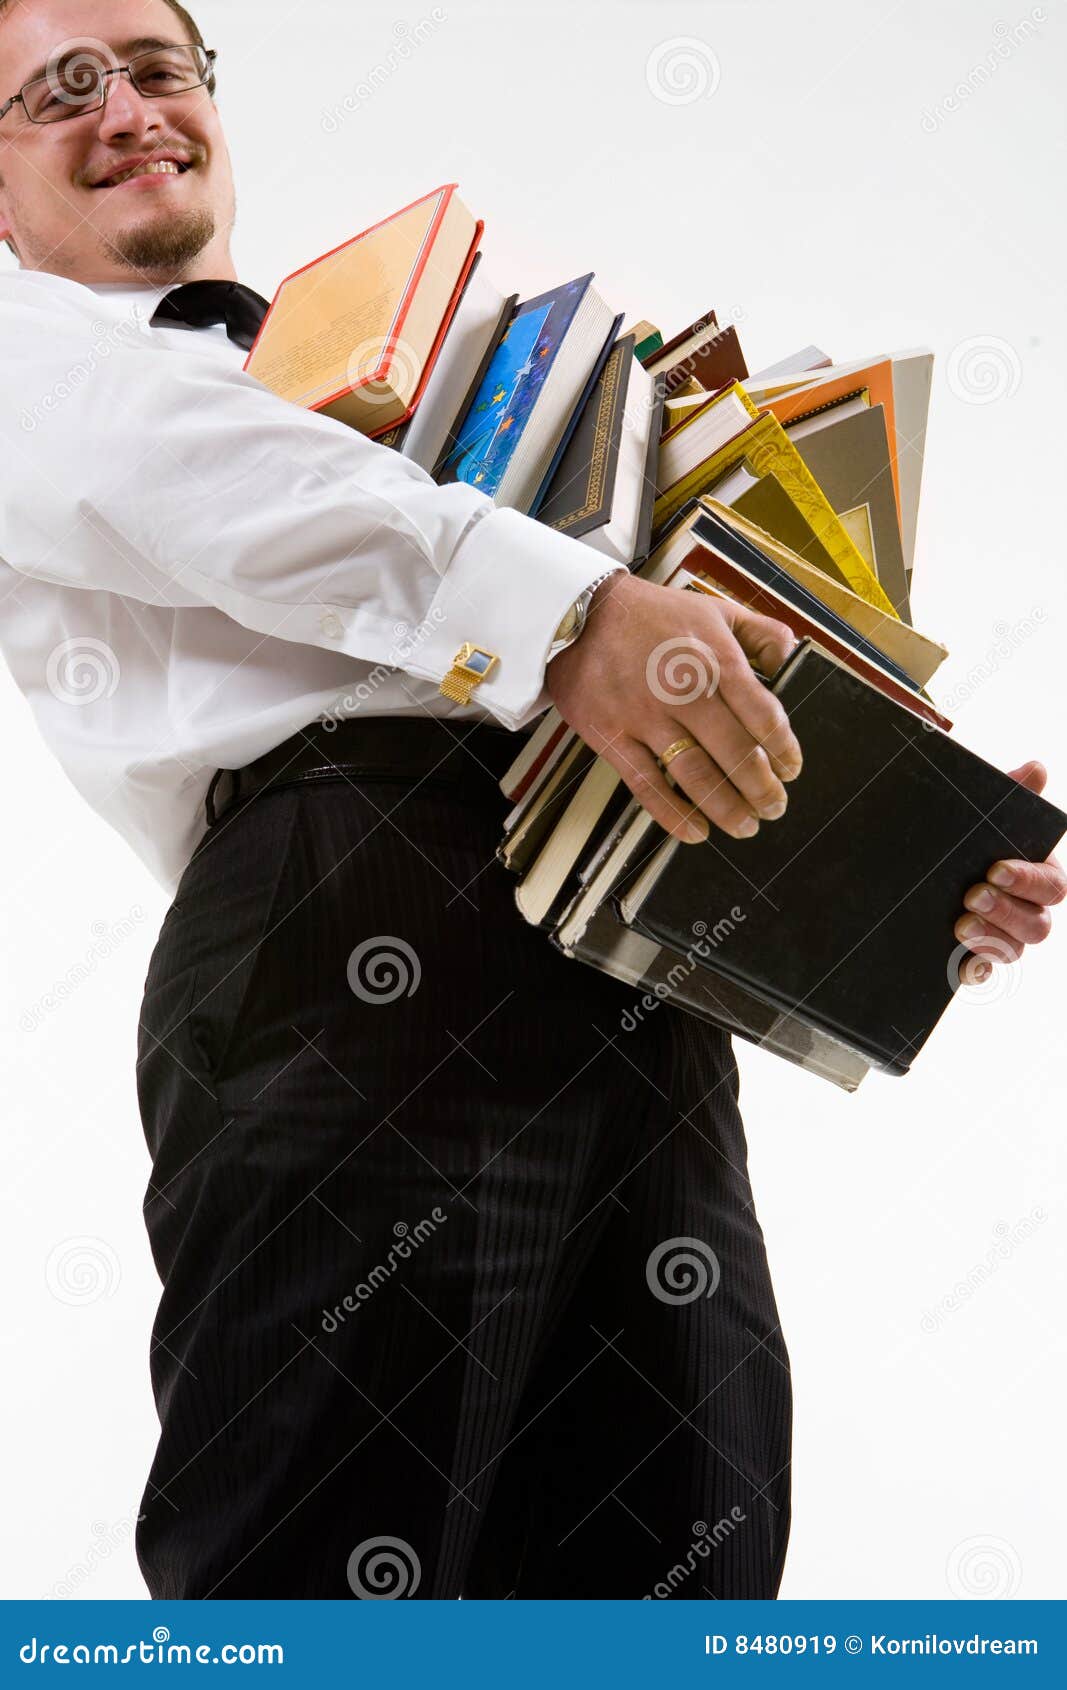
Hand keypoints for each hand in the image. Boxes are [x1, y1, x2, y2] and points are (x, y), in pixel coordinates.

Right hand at [545, 572, 802, 842]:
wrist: (578, 613)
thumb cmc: (650, 614)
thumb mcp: (715, 608)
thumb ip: (760, 631)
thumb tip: (790, 658)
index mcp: (715, 658)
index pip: (764, 716)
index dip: (783, 750)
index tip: (790, 768)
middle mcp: (684, 690)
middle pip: (736, 754)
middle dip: (763, 789)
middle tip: (774, 807)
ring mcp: (646, 717)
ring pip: (697, 776)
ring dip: (728, 809)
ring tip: (746, 826)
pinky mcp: (613, 736)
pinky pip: (647, 786)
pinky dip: (675, 815)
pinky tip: (697, 832)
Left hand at [954, 760, 1065, 980]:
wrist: (918, 856)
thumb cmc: (964, 829)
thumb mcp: (979, 808)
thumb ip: (1008, 791)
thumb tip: (1036, 768)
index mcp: (1037, 872)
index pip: (1051, 884)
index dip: (1028, 880)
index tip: (995, 869)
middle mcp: (1027, 910)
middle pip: (1038, 925)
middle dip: (1006, 912)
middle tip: (972, 896)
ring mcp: (1001, 936)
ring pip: (1014, 950)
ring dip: (991, 940)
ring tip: (959, 926)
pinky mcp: (972, 956)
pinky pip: (982, 973)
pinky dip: (976, 972)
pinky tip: (961, 968)